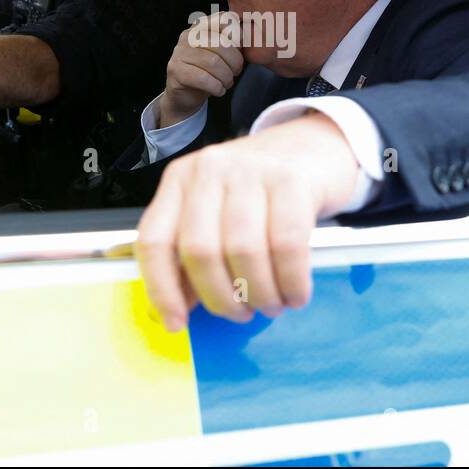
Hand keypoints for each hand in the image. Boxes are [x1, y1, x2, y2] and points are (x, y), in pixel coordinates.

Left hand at [135, 113, 359, 331]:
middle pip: (200, 250)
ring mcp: (250, 171)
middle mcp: (209, 170)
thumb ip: (194, 255)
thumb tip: (176, 310)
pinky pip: (286, 244)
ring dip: (259, 293)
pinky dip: (291, 280)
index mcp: (180, 180)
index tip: (177, 324)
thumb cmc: (262, 189)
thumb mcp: (218, 211)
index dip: (162, 290)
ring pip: (243, 250)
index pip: (154, 240)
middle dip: (222, 297)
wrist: (314, 145)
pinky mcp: (291, 180)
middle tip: (242, 313)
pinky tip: (295, 293)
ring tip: (272, 304)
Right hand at [159, 12, 244, 126]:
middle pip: (221, 44)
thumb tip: (246, 34)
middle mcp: (188, 36)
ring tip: (227, 82)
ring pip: (213, 62)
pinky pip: (203, 78)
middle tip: (236, 72)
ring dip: (226, 77)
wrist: (185, 93)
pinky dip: (216, 87)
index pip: (224, 18)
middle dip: (235, 62)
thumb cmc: (207, 71)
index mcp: (201, 26)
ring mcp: (180, 52)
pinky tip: (218, 90)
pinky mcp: (176, 70)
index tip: (240, 49)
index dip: (237, 34)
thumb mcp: (223, 53)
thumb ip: (233, 40)